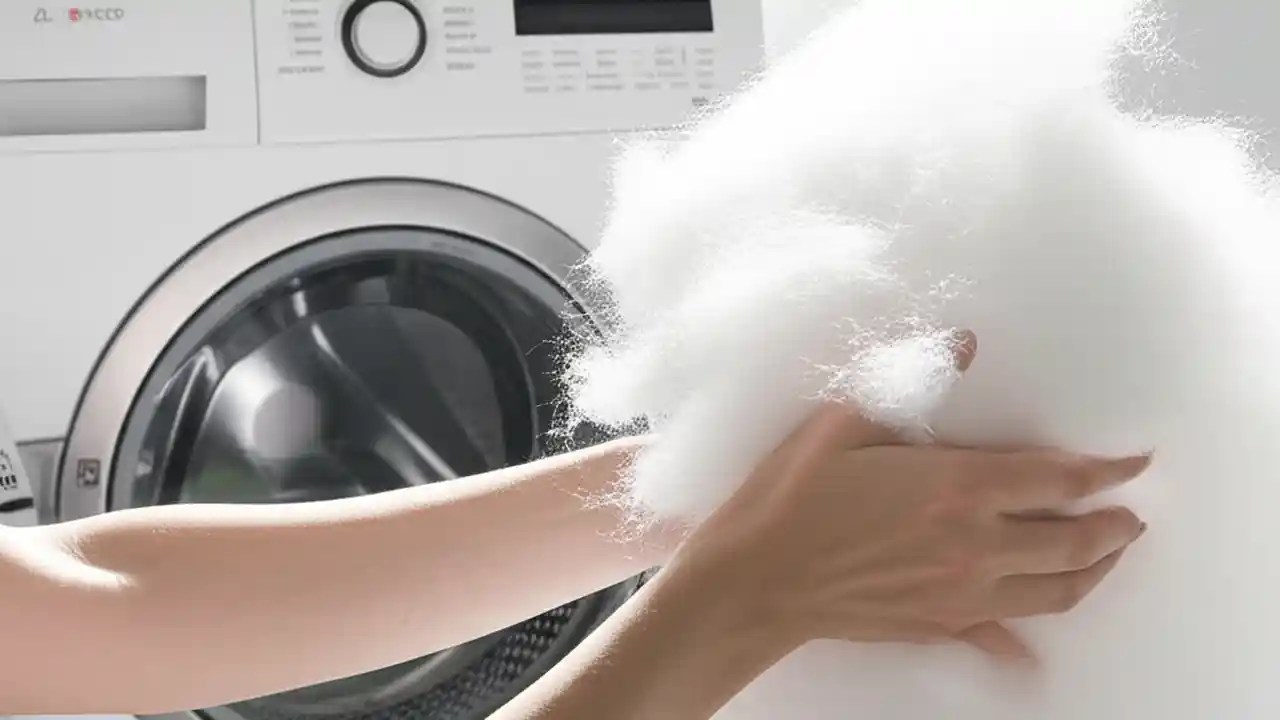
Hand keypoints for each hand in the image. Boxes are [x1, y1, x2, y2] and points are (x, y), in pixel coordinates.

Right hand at [678, 333, 1149, 663]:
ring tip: (1105, 557)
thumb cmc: (792, 493)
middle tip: (1132, 516)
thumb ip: (912, 380)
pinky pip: (1003, 635)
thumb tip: (963, 344)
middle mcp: (974, 545)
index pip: (1061, 478)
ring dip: (1092, 573)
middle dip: (1115, 528)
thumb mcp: (845, 419)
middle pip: (1074, 542)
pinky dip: (1026, 637)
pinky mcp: (938, 625)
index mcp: (958, 486)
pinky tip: (1034, 643)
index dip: (1109, 469)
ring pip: (1054, 592)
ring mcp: (961, 594)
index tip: (1136, 461)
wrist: (756, 576)